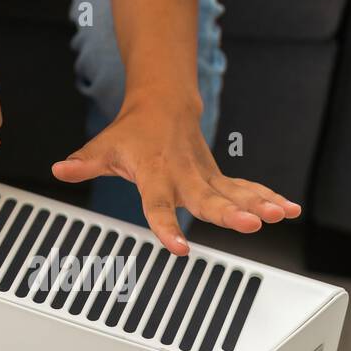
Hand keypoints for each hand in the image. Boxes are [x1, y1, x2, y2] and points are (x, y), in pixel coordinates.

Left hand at [50, 94, 301, 254]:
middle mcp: (184, 175)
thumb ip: (84, 162)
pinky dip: (269, 197)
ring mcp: (205, 175)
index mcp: (154, 172)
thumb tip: (60, 169)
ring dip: (259, 203)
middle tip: (250, 224)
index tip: (179, 247)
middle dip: (230, 213)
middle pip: (208, 198)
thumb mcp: (103, 147)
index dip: (167, 226)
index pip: (158, 203)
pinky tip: (289, 210)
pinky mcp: (218, 178)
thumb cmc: (132, 131)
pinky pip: (247, 188)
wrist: (163, 103)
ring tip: (281, 215)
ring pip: (235, 192)